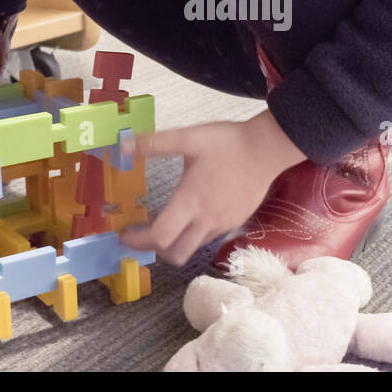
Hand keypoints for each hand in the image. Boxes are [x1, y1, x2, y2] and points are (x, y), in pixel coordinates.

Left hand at [120, 110, 304, 265]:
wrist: (268, 148)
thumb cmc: (229, 143)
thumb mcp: (190, 137)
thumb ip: (156, 143)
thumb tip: (123, 147)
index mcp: (191, 201)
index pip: (160, 236)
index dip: (137, 241)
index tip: (125, 234)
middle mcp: (206, 219)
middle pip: (175, 253)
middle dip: (153, 250)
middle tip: (140, 236)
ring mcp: (223, 223)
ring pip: (193, 247)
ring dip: (174, 243)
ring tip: (164, 224)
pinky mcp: (235, 221)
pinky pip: (209, 238)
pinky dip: (193, 235)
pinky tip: (191, 215)